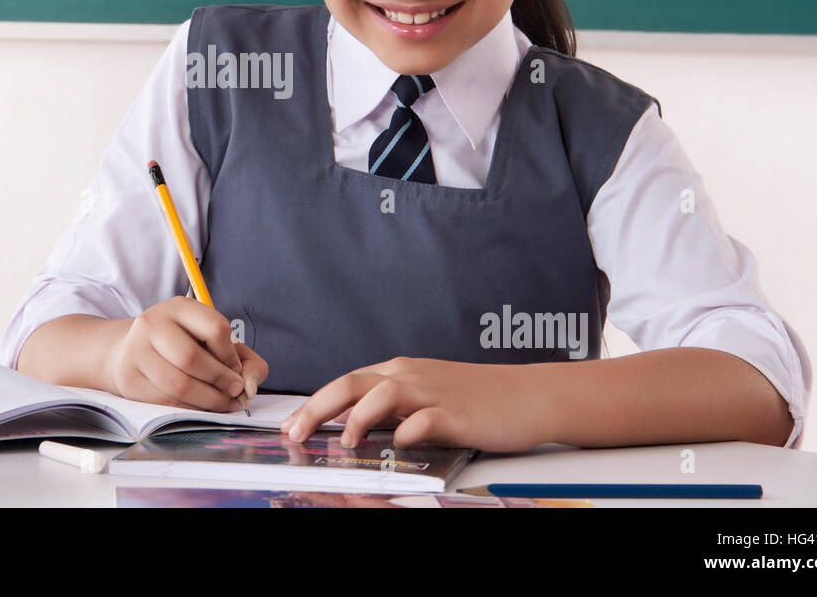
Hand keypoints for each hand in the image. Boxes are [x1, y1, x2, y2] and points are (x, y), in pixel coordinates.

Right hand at [107, 296, 267, 412]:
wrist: (132, 350)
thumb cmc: (185, 345)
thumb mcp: (216, 342)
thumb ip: (247, 361)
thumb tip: (250, 387)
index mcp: (179, 307)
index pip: (215, 328)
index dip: (231, 356)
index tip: (236, 370)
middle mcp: (153, 323)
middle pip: (191, 358)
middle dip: (220, 380)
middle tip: (234, 391)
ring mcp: (136, 351)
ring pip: (177, 384)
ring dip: (207, 400)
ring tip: (222, 403)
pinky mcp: (128, 378)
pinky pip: (164, 401)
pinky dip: (189, 409)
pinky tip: (200, 407)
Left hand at [279, 357, 553, 452]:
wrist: (527, 395)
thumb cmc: (475, 399)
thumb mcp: (425, 395)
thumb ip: (391, 407)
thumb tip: (352, 424)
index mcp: (398, 372)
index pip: (345, 383)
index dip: (313, 404)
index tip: (289, 425)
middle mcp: (410, 376)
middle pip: (352, 384)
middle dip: (316, 409)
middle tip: (294, 434)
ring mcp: (433, 393)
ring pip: (382, 394)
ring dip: (357, 417)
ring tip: (344, 441)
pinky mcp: (456, 413)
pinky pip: (425, 420)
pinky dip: (407, 432)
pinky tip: (398, 444)